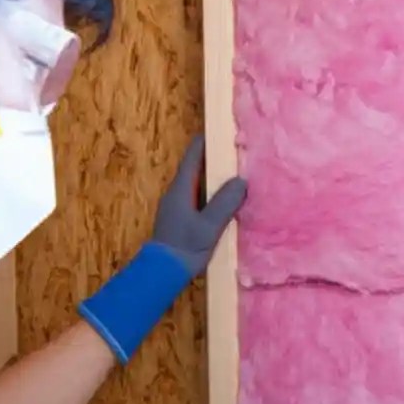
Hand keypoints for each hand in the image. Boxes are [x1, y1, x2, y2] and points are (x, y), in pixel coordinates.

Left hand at [152, 136, 247, 276]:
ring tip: (233, 172)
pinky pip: (197, 198)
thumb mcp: (209, 226)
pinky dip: (210, 193)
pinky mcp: (180, 220)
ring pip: (196, 184)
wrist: (162, 273)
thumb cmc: (185, 246)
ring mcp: (176, 207)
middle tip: (233, 151)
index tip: (218, 130)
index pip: (192, 158)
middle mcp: (176, 194)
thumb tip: (241, 181)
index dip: (204, 143)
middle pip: (194, 169)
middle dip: (212, 159)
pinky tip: (223, 200)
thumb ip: (224, 203)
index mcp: (181, 190)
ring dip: (212, 177)